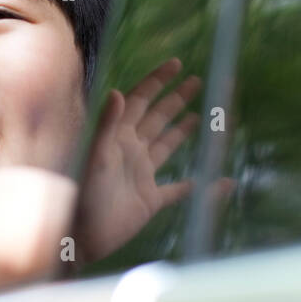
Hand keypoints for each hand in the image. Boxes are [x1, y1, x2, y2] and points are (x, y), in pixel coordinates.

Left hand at [74, 57, 230, 262]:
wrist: (80, 237)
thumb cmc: (82, 197)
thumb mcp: (95, 158)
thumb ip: (106, 126)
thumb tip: (118, 92)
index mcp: (118, 137)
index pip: (140, 101)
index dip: (157, 82)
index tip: (177, 64)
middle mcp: (131, 151)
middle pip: (157, 118)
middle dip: (176, 99)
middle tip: (198, 81)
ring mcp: (142, 175)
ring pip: (167, 146)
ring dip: (182, 130)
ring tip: (201, 115)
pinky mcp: (150, 200)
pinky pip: (180, 190)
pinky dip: (201, 187)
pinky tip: (220, 182)